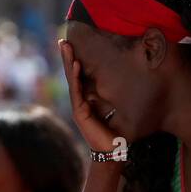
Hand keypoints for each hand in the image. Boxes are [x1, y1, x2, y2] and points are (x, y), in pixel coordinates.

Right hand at [58, 39, 118, 153]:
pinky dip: (76, 77)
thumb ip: (117, 98)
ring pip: (72, 80)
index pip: (80, 76)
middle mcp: (81, 101)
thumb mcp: (119, 109)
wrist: (114, 151)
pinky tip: (76, 64)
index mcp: (88, 99)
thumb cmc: (118, 133)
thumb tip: (127, 80)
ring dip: (69, 62)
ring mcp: (79, 107)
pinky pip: (77, 92)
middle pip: (72, 75)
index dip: (75, 61)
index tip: (72, 44)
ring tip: (65, 46)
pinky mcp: (80, 114)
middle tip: (63, 40)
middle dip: (68, 57)